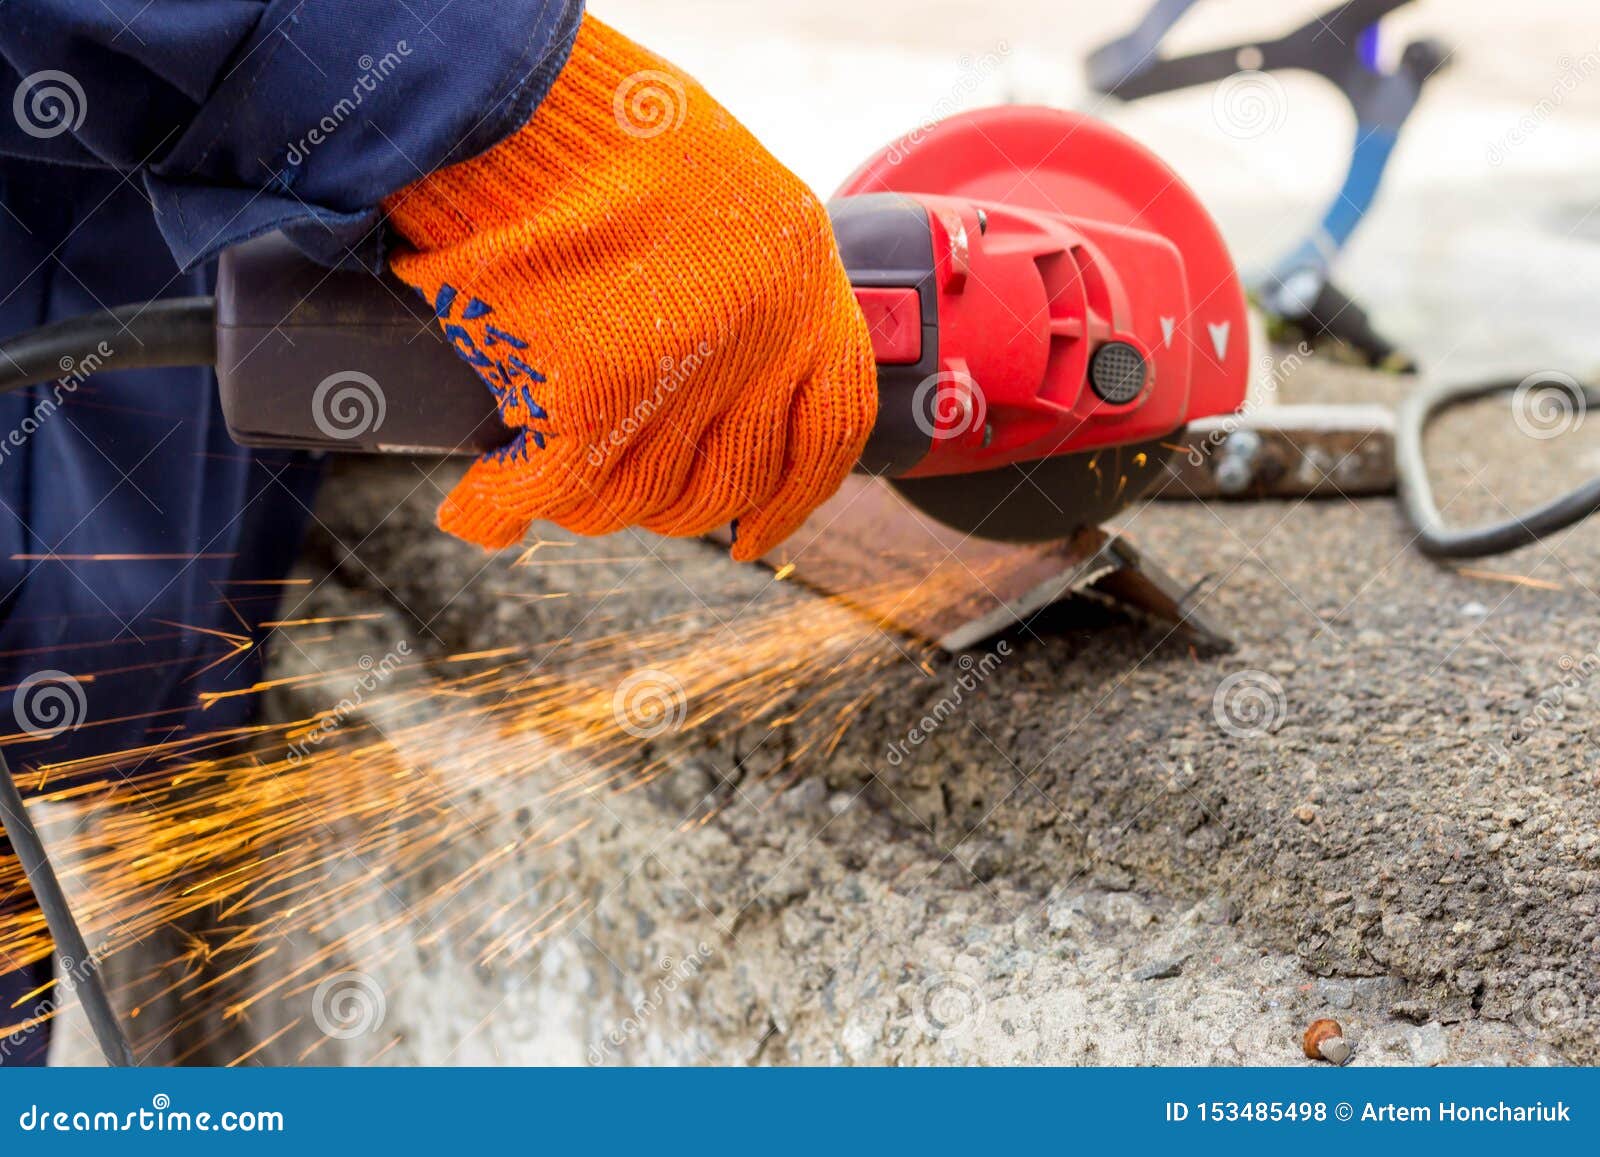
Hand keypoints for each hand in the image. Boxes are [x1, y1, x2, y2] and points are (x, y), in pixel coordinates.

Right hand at [383, 13, 876, 560]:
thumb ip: (751, 287)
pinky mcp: (587, 398)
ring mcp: (678, 380)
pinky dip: (502, 507)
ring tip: (549, 479)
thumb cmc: (609, 130)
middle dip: (678, 505)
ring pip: (641, 500)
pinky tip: (482, 506)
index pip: (831, 430)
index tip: (760, 529)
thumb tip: (728, 372)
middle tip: (629, 485)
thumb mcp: (733, 197)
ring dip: (592, 505)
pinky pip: (549, 492)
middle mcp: (757, 345)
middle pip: (729, 481)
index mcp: (804, 287)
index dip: (797, 497)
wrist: (521, 102)